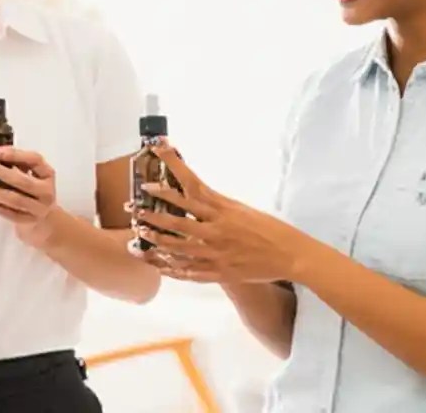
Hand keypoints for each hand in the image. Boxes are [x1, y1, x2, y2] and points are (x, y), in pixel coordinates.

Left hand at [0, 147, 58, 246]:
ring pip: (14, 199)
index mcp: (47, 174)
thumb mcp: (31, 173)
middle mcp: (47, 191)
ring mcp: (39, 209)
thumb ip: (16, 162)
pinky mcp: (28, 222)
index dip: (15, 154)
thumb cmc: (33, 188)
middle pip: (22, 181)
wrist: (44, 218)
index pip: (34, 160)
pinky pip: (10, 214)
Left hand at [132, 141, 313, 283]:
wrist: (290, 255)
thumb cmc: (269, 229)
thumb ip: (217, 204)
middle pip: (177, 219)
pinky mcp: (219, 272)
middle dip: (153, 213)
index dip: (173, 168)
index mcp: (224, 209)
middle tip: (135, 208)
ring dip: (157, 240)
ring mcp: (217, 253)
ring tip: (140, 235)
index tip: (157, 153)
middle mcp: (217, 230)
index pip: (192, 185)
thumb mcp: (242, 209)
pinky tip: (159, 264)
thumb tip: (195, 192)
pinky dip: (172, 268)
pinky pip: (190, 271)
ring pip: (178, 247)